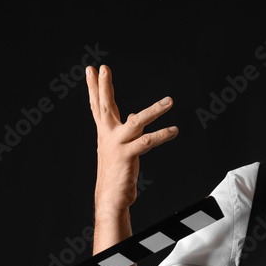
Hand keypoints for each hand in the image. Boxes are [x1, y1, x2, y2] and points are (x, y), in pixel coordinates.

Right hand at [86, 64, 178, 211]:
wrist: (111, 197)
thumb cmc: (117, 173)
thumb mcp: (120, 147)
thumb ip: (125, 130)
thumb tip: (130, 116)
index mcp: (106, 132)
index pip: (99, 105)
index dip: (95, 87)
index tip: (92, 70)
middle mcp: (108, 136)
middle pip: (105, 106)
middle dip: (104, 86)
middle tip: (104, 68)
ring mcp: (117, 145)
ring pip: (137, 122)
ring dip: (155, 110)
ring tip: (170, 101)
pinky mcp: (128, 156)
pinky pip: (148, 142)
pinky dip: (163, 135)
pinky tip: (174, 130)